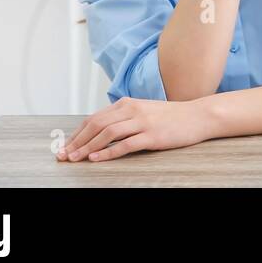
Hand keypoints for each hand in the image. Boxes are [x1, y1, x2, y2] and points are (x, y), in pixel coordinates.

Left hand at [56, 97, 211, 162]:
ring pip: (107, 133)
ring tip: (75, 159)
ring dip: (87, 147)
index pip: (94, 118)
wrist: (198, 116)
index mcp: (127, 104)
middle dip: (76, 141)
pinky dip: (108, 152)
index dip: (76, 133)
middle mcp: (132, 110)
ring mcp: (142, 122)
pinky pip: (125, 144)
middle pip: (96, 125)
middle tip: (63, 156)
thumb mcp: (144, 111)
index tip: (65, 146)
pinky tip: (96, 158)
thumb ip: (124, 117)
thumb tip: (101, 130)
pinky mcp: (152, 135)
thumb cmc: (171, 117)